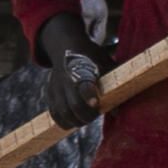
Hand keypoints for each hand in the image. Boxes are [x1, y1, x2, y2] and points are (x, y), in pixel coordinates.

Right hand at [37, 14, 107, 128]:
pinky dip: (64, 121)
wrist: (65, 46)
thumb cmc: (92, 57)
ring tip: (85, 118)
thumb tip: (117, 113)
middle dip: (87, 116)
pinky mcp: (49, 93)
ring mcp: (55, 86)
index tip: (95, 103)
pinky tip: (74, 119)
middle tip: (95, 114)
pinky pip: (55, 114)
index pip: (84, 83)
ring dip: (76, 121)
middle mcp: (66, 78)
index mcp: (82, 68)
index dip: (89, 95)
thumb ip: (114, 85)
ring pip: (63, 113)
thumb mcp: (106, 63)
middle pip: (73, 105)